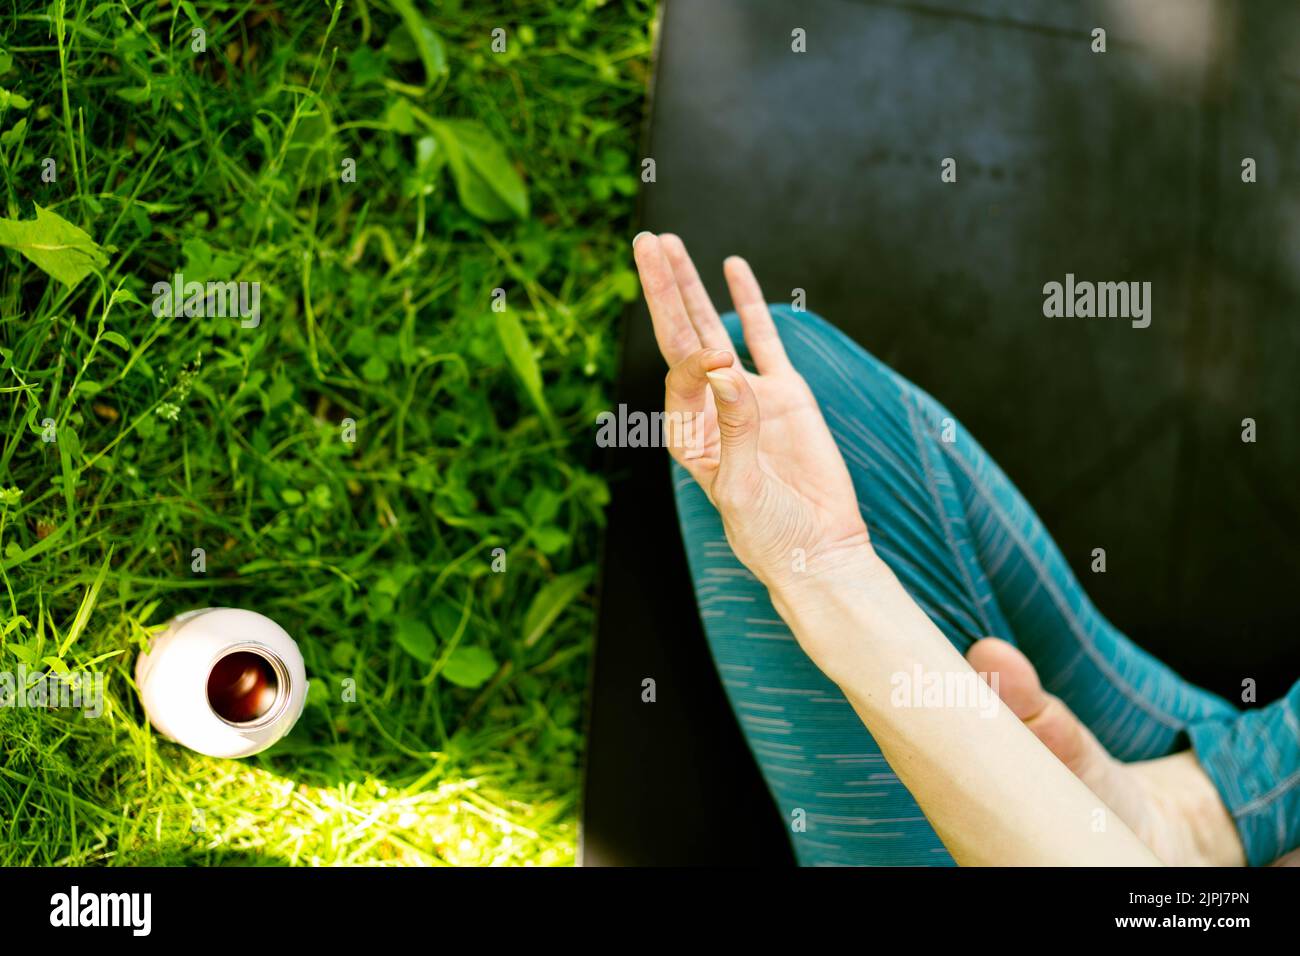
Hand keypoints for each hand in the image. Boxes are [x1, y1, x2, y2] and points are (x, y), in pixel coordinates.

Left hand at [632, 232, 877, 596]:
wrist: (819, 550)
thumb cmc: (770, 534)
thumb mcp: (744, 491)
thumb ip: (736, 432)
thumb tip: (728, 373)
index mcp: (689, 434)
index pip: (679, 374)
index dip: (691, 355)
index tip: (716, 357)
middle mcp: (710, 407)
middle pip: (681, 335)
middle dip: (663, 289)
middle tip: (645, 241)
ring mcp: (748, 396)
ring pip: (715, 328)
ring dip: (692, 287)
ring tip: (670, 244)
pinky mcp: (786, 394)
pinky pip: (765, 338)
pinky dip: (750, 302)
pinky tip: (732, 268)